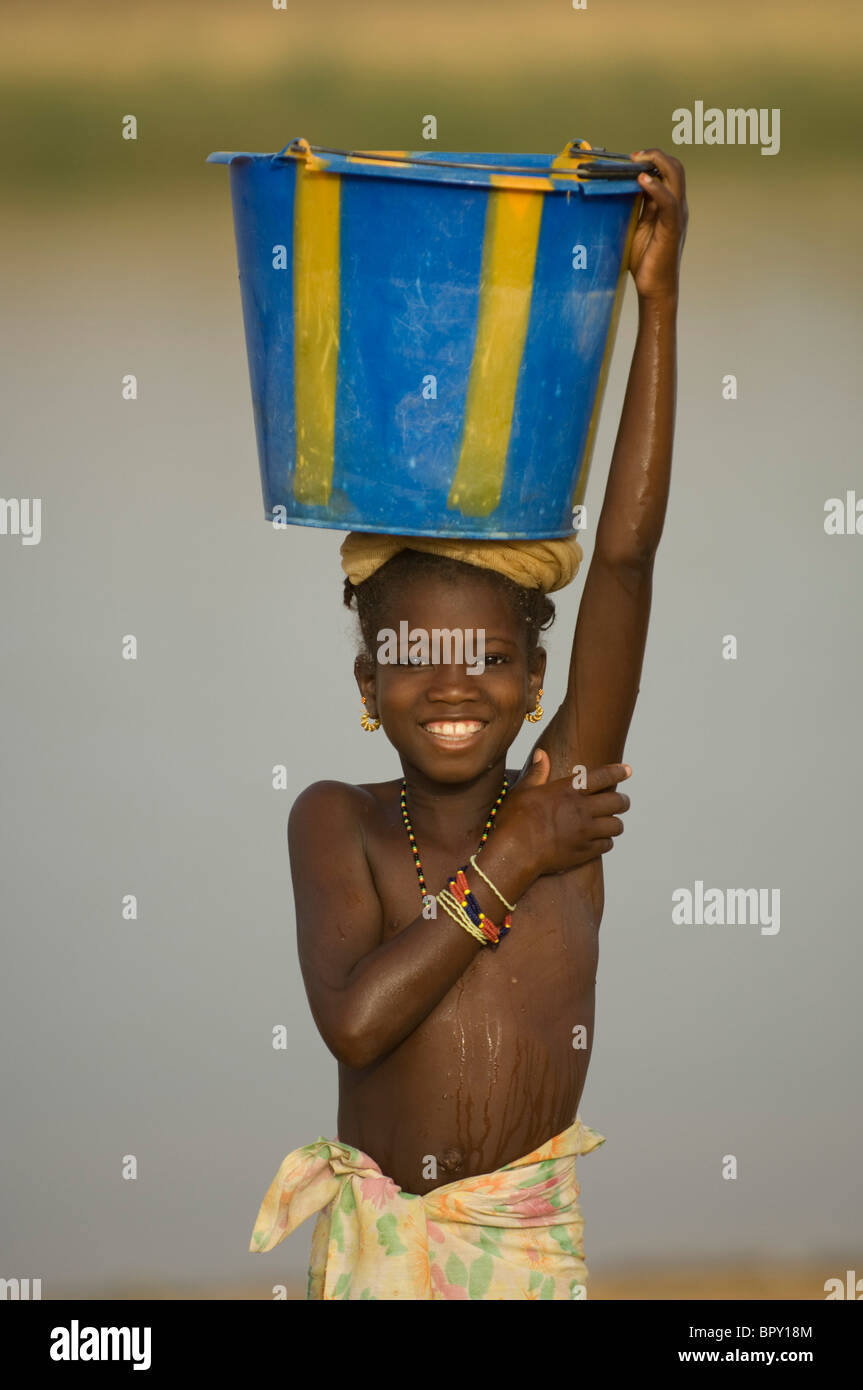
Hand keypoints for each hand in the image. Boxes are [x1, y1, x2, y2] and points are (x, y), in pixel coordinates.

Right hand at [498, 750, 631, 876]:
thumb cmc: (514, 820)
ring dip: (615, 822)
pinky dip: (606, 841)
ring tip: (611, 822)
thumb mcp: (522, 791)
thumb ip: (536, 772)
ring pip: (617, 825)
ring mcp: (585, 832)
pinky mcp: (585, 851)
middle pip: (617, 802)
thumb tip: (541, 754)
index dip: (617, 772)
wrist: (515, 852)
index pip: (601, 778)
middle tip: (621, 801)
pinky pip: (607, 845)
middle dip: (622, 801)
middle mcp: (582, 810)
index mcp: (568, 791)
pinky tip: (600, 840)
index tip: (627, 770)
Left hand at [627, 147, 687, 302]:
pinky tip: (642, 180)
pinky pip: (669, 200)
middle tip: (633, 155)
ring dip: (657, 163)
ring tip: (637, 160)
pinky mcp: (673, 227)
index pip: (667, 171)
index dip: (651, 159)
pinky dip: (656, 187)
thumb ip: (637, 207)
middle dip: (655, 155)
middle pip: (675, 167)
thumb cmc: (645, 260)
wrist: (654, 287)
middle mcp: (677, 205)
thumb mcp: (638, 227)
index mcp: (670, 204)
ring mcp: (677, 215)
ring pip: (675, 176)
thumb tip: (624, 188)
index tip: (631, 158)